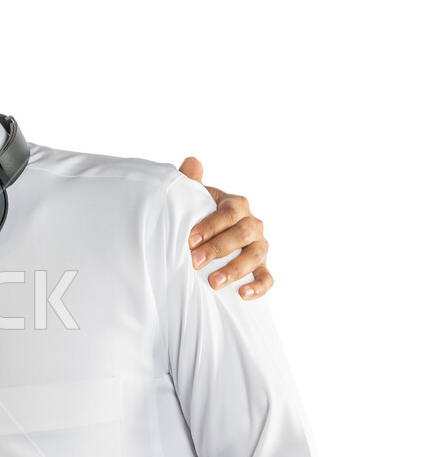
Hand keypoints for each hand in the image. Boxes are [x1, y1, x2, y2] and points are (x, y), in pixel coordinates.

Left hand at [179, 157, 272, 299]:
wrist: (205, 238)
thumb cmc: (197, 215)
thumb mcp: (192, 198)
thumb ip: (190, 182)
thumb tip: (191, 162)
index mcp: (236, 205)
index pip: (229, 213)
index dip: (211, 226)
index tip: (189, 240)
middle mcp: (252, 224)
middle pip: (242, 235)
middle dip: (218, 249)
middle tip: (194, 262)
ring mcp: (259, 246)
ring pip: (256, 256)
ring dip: (235, 269)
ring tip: (213, 283)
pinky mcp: (261, 267)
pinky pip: (267, 277)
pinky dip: (258, 286)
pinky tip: (242, 294)